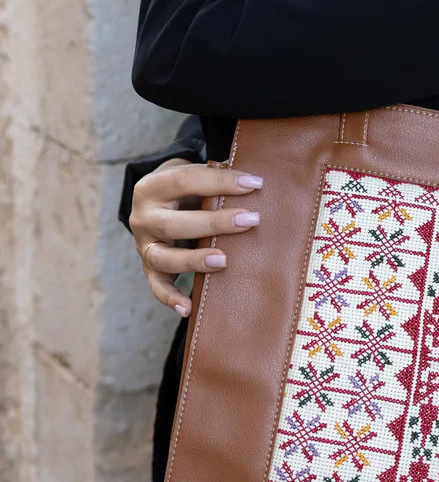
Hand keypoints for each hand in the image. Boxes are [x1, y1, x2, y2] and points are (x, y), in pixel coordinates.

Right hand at [129, 158, 263, 316]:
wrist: (155, 200)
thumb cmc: (183, 187)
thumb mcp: (191, 173)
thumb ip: (213, 176)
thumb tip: (254, 183)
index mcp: (152, 187)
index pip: (186, 180)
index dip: (220, 181)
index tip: (254, 183)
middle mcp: (142, 217)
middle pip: (174, 223)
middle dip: (215, 222)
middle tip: (250, 220)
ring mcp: (143, 245)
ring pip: (163, 257)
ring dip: (194, 261)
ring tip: (224, 261)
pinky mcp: (147, 267)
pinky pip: (156, 286)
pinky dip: (170, 298)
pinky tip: (188, 308)